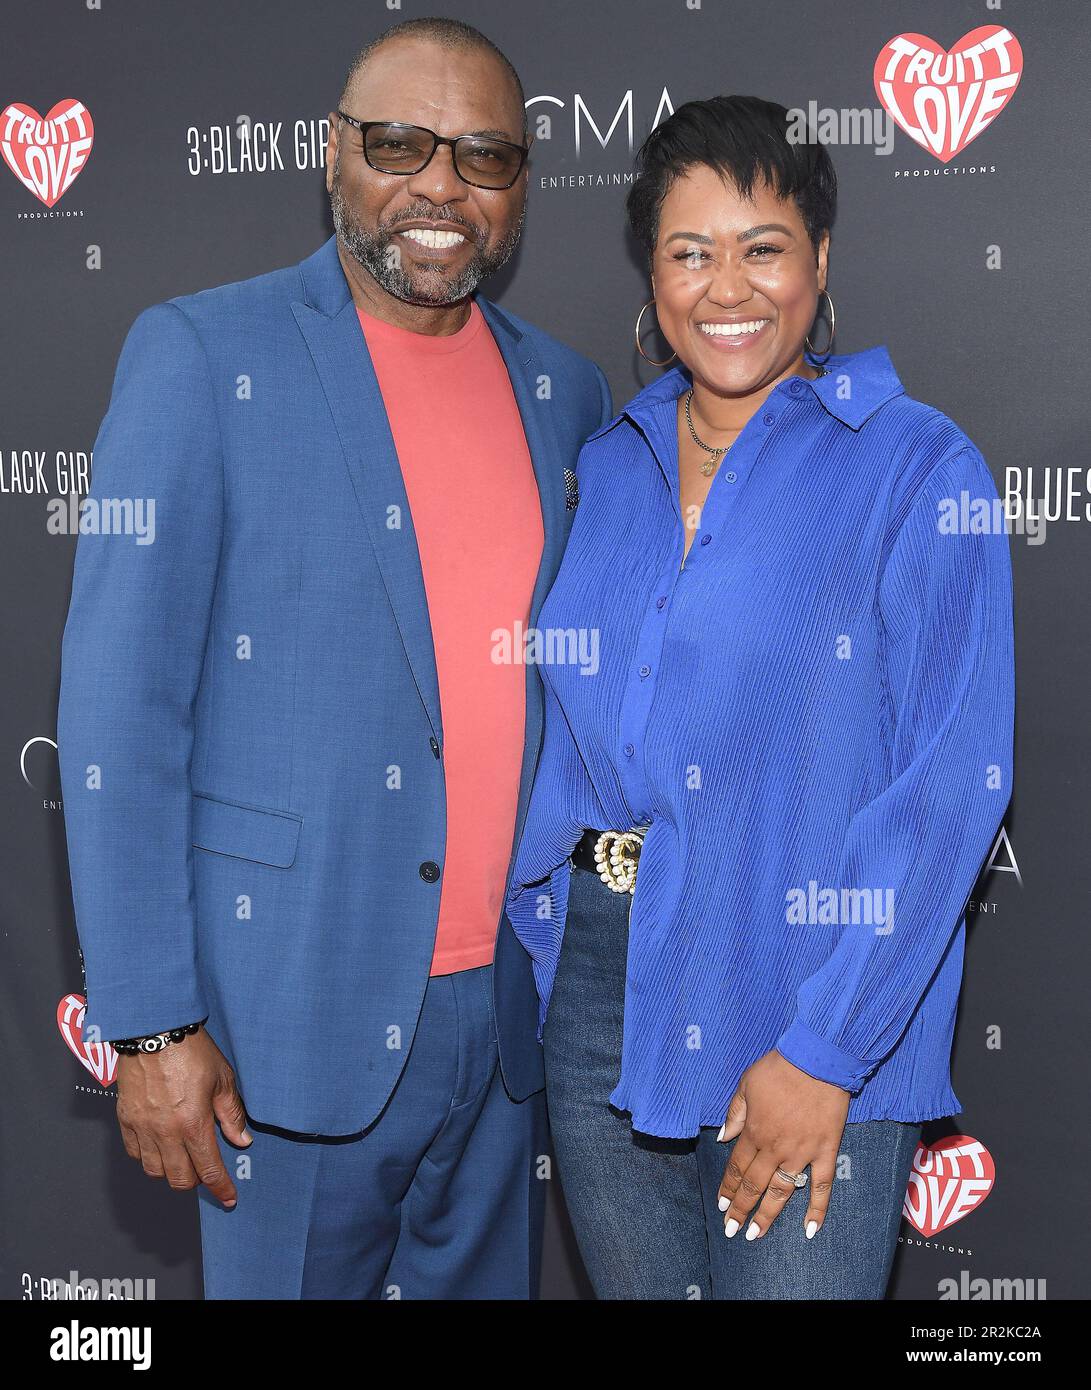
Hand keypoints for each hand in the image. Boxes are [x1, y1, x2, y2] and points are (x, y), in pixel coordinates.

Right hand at [115, 1028, 250, 1206]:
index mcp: (194, 1123)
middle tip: (205, 1168)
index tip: (229, 1198)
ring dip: (172, 1170)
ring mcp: (143, 1128)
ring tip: (183, 1154)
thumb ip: (231, 1114)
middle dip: (196, 1181)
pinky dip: (148, 1156)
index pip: (209, 1169)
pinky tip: (160, 1143)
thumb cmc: (192, 1051)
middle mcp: (166, 1132)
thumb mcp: (223, 1079)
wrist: (154, 1031)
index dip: (221, 1188)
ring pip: (155, 1171)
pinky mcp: (126, 1120)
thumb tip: (241, 1140)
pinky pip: (135, 1153)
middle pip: (179, 1179)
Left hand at [717, 1048, 848, 1240]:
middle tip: (733, 1231)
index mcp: (754, 1131)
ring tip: (756, 1235)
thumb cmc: (779, 1069)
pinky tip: (811, 1230)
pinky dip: (817, 1209)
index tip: (722, 1206)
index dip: (728, 1188)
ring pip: (782, 1191)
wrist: (816, 1060)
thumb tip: (723, 1137)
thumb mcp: (746, 1083)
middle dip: (741, 1209)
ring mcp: (801, 1152)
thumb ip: (735, 1113)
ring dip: (767, 1215)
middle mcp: (775, 1147)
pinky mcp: (826, 1151)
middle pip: (755, 1184)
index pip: (737, 1167)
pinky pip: (822, 1186)